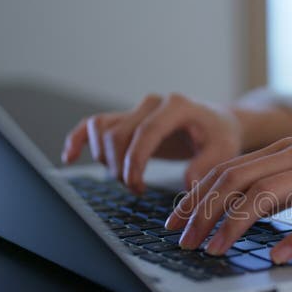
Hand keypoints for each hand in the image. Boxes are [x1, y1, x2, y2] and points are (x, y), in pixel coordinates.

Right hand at [62, 93, 241, 192]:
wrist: (219, 123)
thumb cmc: (221, 137)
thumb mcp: (223, 152)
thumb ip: (206, 166)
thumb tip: (187, 184)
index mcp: (177, 106)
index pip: (145, 131)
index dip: (135, 161)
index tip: (136, 185)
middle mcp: (153, 103)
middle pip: (118, 134)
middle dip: (121, 167)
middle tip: (136, 188)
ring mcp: (137, 109)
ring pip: (103, 131)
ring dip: (106, 160)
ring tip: (127, 179)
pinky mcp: (127, 118)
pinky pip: (94, 124)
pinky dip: (79, 139)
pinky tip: (68, 157)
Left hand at [165, 128, 291, 263]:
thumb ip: (283, 185)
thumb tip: (245, 210)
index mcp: (288, 151)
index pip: (228, 169)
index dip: (196, 196)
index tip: (175, 221)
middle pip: (236, 179)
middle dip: (203, 212)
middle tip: (184, 241)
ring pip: (266, 194)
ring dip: (234, 225)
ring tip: (216, 250)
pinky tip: (279, 258)